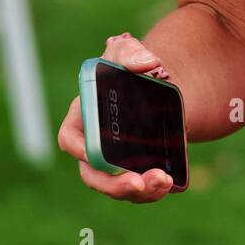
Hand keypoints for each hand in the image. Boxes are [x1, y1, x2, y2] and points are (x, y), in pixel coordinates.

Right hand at [57, 32, 176, 203]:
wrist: (160, 85)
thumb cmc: (134, 68)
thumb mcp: (130, 53)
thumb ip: (131, 52)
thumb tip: (147, 63)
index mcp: (84, 117)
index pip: (70, 138)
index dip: (79, 150)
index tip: (96, 156)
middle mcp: (95, 146)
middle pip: (94, 175)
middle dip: (114, 184)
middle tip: (139, 183)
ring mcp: (115, 163)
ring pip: (118, 187)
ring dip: (139, 192)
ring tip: (165, 183)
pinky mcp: (136, 171)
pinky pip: (139, 190)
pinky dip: (154, 192)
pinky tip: (174, 184)